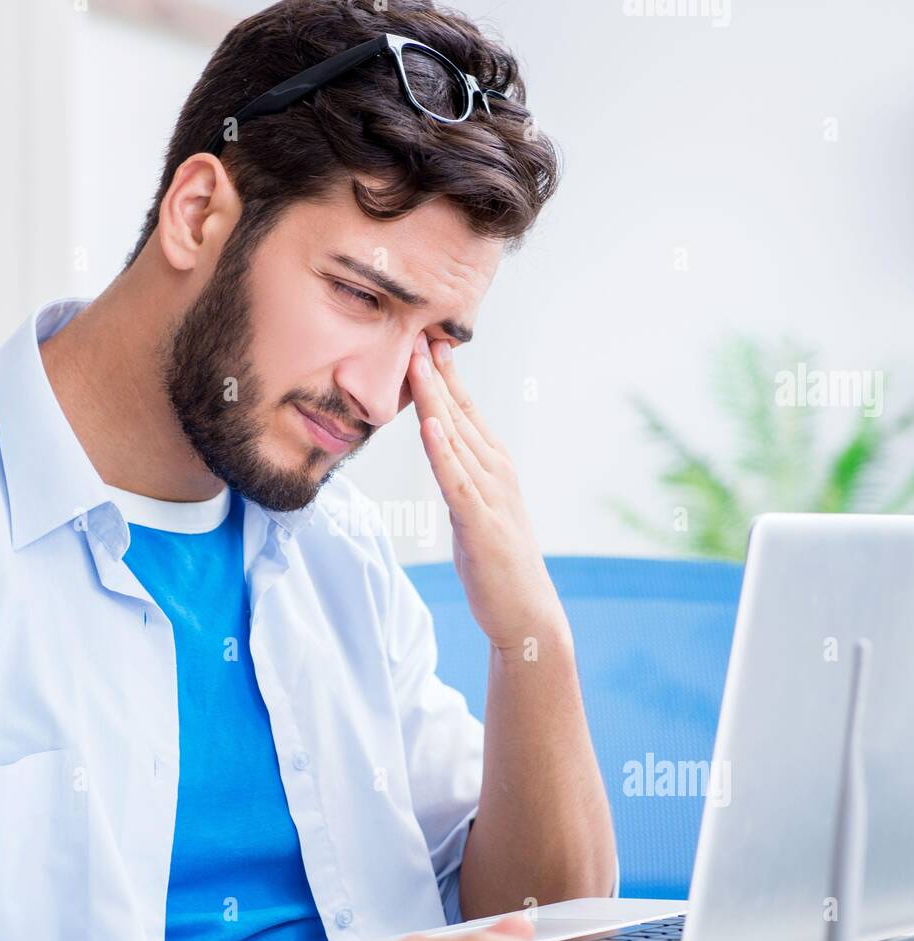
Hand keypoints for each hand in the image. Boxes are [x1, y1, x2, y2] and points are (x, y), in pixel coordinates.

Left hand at [408, 333, 568, 654]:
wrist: (525, 611)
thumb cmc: (498, 562)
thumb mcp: (476, 508)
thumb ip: (460, 475)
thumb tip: (439, 448)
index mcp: (494, 465)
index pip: (465, 410)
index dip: (445, 374)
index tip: (424, 338)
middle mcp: (495, 471)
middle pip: (460, 413)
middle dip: (437, 372)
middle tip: (416, 329)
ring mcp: (489, 494)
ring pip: (455, 437)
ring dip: (435, 398)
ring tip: (417, 362)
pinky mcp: (479, 522)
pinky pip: (456, 479)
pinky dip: (442, 450)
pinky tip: (430, 423)